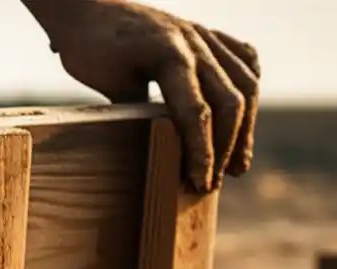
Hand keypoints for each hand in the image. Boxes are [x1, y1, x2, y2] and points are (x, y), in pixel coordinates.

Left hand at [28, 0, 259, 192]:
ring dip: (244, 127)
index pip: (197, 111)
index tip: (201, 182)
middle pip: (229, 101)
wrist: (87, 8)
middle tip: (215, 182)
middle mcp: (195, 41)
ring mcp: (204, 35)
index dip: (202, 152)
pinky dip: (248, 87)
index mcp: (169, 53)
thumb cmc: (91, 47)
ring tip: (237, 164)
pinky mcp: (207, 34)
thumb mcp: (109, 82)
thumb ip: (138, 111)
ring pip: (245, 83)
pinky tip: (245, 114)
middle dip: (227, 147)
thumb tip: (162, 152)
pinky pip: (243, 58)